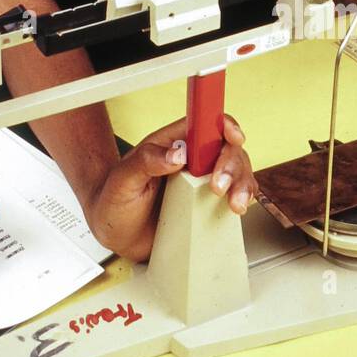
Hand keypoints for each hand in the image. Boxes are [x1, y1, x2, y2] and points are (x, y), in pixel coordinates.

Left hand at [82, 115, 257, 263]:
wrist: (114, 234)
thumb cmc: (114, 200)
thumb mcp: (123, 180)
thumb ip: (146, 162)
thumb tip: (176, 154)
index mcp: (171, 144)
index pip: (204, 122)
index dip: (223, 124)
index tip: (233, 137)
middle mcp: (191, 160)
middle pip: (226, 148)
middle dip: (232, 164)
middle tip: (218, 186)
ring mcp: (201, 182)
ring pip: (237, 170)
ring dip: (242, 183)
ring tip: (233, 203)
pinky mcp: (207, 204)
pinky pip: (234, 195)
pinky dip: (243, 199)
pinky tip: (236, 209)